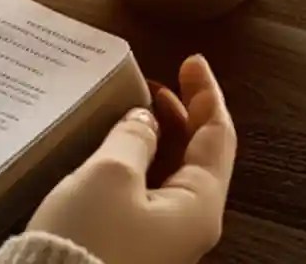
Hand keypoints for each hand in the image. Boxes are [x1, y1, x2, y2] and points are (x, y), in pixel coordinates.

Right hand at [26, 55, 236, 263]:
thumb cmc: (88, 239)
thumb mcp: (110, 174)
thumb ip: (133, 138)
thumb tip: (144, 119)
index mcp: (199, 206)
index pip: (218, 137)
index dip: (206, 94)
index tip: (192, 60)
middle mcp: (190, 225)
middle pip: (201, 157)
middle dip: (184, 114)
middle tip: (159, 79)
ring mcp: (164, 239)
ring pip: (174, 175)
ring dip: (160, 136)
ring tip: (137, 104)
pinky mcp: (137, 246)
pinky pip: (150, 194)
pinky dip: (142, 160)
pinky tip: (119, 145)